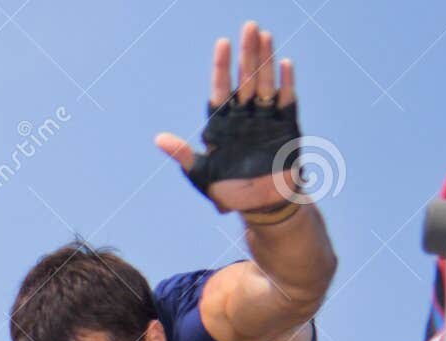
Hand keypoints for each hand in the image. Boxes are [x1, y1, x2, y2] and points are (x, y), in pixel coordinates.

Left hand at [156, 20, 299, 213]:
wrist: (261, 208)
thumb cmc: (229, 193)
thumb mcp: (202, 175)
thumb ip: (184, 155)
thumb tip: (159, 139)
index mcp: (222, 126)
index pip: (220, 90)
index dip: (221, 67)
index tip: (222, 43)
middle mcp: (243, 118)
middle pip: (245, 80)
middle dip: (247, 54)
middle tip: (249, 27)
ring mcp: (265, 120)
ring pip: (264, 84)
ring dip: (265, 61)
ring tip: (265, 36)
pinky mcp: (286, 128)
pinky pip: (286, 101)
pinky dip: (286, 84)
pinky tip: (285, 64)